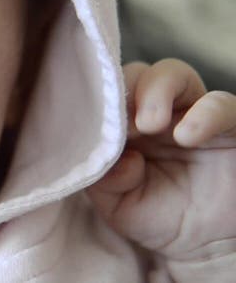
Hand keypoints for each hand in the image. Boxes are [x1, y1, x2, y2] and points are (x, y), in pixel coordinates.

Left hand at [86, 59, 235, 264]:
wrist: (206, 244)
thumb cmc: (159, 217)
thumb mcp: (118, 205)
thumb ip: (104, 181)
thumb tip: (115, 157)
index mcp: (126, 125)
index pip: (108, 92)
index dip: (100, 103)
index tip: (96, 130)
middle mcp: (159, 112)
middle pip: (136, 73)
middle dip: (124, 93)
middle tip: (124, 129)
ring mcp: (193, 114)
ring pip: (174, 73)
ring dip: (156, 91)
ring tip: (149, 125)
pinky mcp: (229, 126)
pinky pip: (221, 104)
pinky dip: (204, 114)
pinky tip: (187, 136)